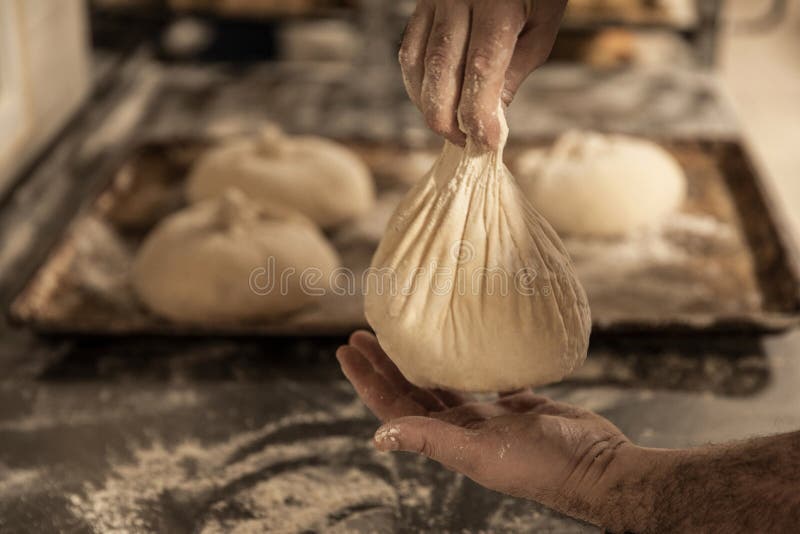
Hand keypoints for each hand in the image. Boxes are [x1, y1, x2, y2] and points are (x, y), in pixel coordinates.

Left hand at [336, 331, 660, 529]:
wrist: (597, 465)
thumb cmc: (543, 463)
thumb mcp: (481, 452)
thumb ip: (432, 440)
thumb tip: (377, 437)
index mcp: (448, 440)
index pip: (393, 406)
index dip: (367, 380)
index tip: (346, 350)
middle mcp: (462, 428)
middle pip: (410, 390)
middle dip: (384, 363)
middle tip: (361, 332)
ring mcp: (488, 416)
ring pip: (440, 381)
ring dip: (415, 359)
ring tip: (399, 332)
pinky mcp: (515, 402)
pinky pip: (479, 378)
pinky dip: (464, 361)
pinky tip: (458, 341)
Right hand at [399, 0, 566, 148]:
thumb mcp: (542, 23)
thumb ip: (516, 67)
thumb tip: (490, 115)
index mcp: (498, 2)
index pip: (480, 68)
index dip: (479, 114)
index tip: (486, 143)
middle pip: (440, 70)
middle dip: (447, 117)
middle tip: (464, 142)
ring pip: (417, 63)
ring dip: (429, 104)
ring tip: (450, 125)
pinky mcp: (421, 3)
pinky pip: (409, 50)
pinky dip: (417, 83)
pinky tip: (433, 99)